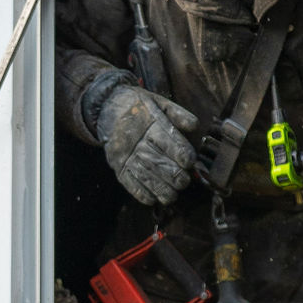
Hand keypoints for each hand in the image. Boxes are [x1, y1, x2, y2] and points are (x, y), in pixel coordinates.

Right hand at [96, 84, 199, 206]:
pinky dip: (142, 194)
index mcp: (150, 122)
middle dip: (174, 175)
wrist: (108, 109)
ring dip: (160, 189)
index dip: (182, 153)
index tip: (190, 162)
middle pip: (157, 162)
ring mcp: (125, 155)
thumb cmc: (140, 107)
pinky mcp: (118, 166)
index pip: (168, 140)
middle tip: (184, 181)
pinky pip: (129, 183)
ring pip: (145, 176)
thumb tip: (195, 126)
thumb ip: (178, 114)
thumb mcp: (159, 102)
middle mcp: (136, 140)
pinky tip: (154, 199)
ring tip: (173, 195)